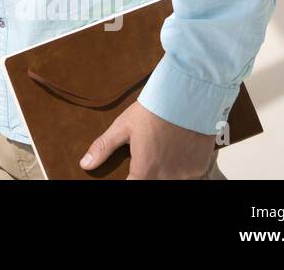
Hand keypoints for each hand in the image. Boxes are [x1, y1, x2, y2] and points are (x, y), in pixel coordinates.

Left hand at [79, 101, 218, 178]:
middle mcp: (166, 177)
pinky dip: (181, 166)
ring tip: (161, 149)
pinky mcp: (199, 167)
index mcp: (145, 170)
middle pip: (151, 182)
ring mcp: (185, 174)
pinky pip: (187, 173)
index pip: (132, 186)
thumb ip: (104, 147)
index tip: (128, 173)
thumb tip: (85, 164)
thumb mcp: (123, 126)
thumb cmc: (153, 110)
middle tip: (146, 152)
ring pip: (169, 179)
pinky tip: (177, 148)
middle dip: (145, 172)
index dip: (127, 180)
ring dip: (163, 170)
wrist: (187, 97)